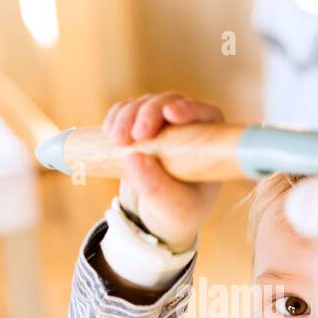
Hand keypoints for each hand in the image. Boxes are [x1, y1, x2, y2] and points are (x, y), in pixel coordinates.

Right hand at [103, 91, 223, 253]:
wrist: (158, 215)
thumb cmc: (178, 211)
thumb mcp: (171, 206)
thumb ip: (156, 187)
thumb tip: (132, 157)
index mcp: (209, 142)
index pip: (206, 114)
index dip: (189, 108)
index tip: (170, 114)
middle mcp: (187, 126)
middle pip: (169, 103)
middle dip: (149, 113)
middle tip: (135, 136)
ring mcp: (162, 123)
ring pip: (145, 104)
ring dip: (128, 116)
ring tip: (116, 141)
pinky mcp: (140, 126)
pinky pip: (127, 110)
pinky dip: (116, 116)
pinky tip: (108, 131)